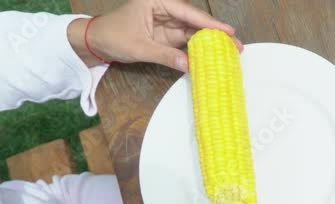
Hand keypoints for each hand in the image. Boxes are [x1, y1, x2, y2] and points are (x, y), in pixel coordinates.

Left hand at [67, 0, 240, 71]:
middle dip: (216, 33)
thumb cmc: (113, 36)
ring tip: (231, 52)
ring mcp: (167, 22)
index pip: (187, 12)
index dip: (209, 23)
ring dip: (211, 42)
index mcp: (156, 1)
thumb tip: (189, 66)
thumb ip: (164, 55)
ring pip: (194, 31)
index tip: (229, 32)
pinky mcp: (167, 34)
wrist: (96, 41)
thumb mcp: (139, 47)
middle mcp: (165, 8)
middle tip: (237, 45)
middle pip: (195, 20)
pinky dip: (199, 48)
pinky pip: (187, 41)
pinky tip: (213, 55)